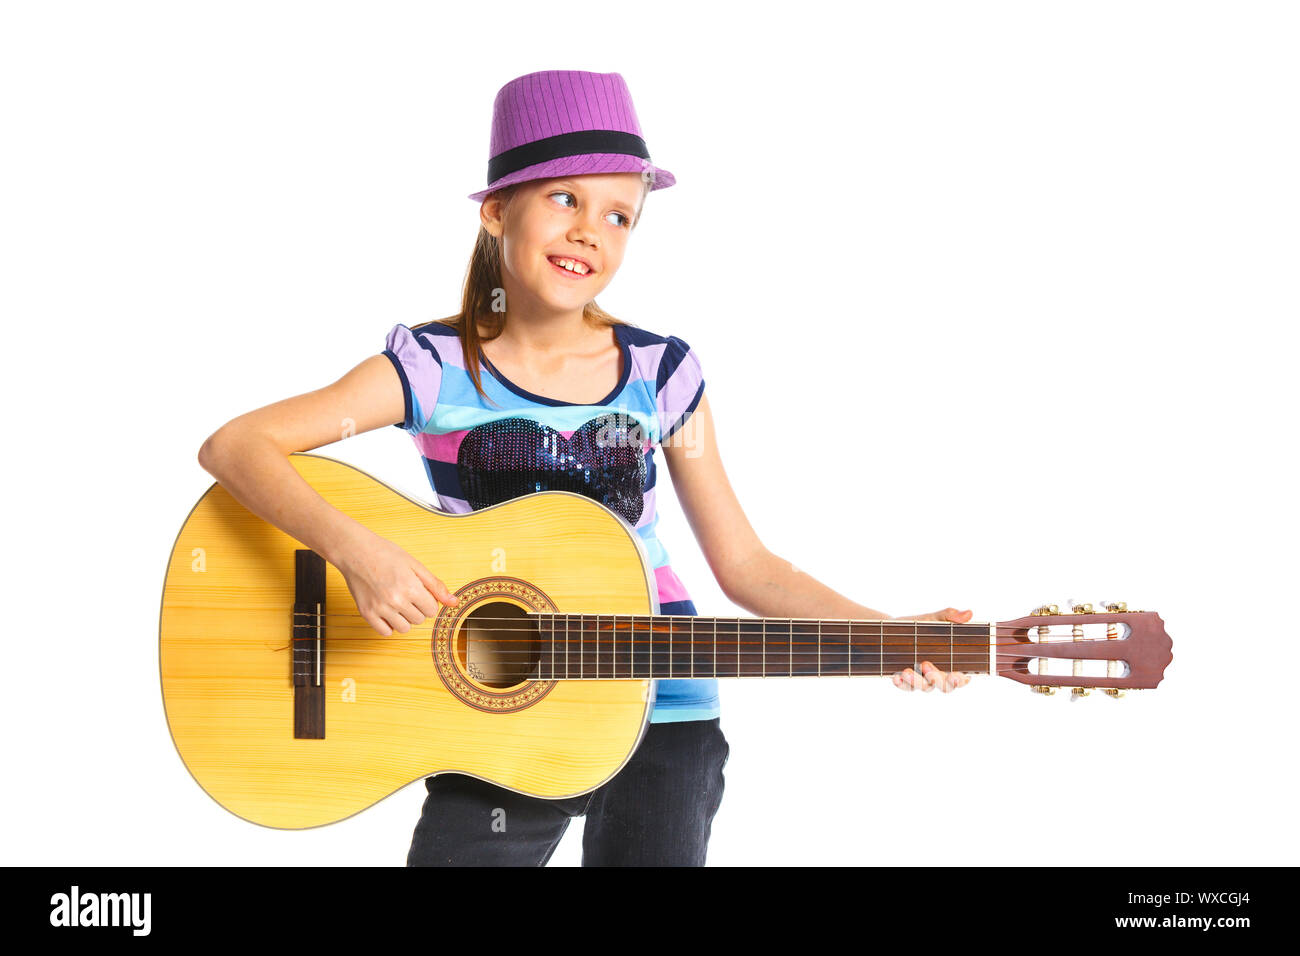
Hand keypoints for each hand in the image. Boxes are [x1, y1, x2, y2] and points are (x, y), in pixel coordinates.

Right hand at [336, 530, 459, 634]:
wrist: (356, 551)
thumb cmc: (385, 554)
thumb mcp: (415, 565)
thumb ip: (435, 585)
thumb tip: (454, 602)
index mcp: (411, 587)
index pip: (432, 610)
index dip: (428, 601)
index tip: (420, 592)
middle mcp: (396, 601)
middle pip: (419, 619)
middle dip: (417, 608)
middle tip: (406, 593)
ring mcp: (380, 609)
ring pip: (404, 628)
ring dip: (405, 618)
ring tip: (397, 602)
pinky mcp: (366, 613)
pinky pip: (385, 632)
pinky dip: (389, 625)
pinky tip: (387, 611)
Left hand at [888, 607, 973, 692]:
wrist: (894, 627)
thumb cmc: (921, 625)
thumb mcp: (934, 619)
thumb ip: (950, 616)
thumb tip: (969, 613)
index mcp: (952, 661)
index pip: (961, 677)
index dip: (960, 680)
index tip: (955, 676)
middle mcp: (940, 673)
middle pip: (945, 686)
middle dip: (937, 680)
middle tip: (926, 664)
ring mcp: (923, 678)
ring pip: (925, 687)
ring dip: (917, 682)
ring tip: (906, 671)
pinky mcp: (906, 680)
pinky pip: (906, 687)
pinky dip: (902, 684)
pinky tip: (896, 677)